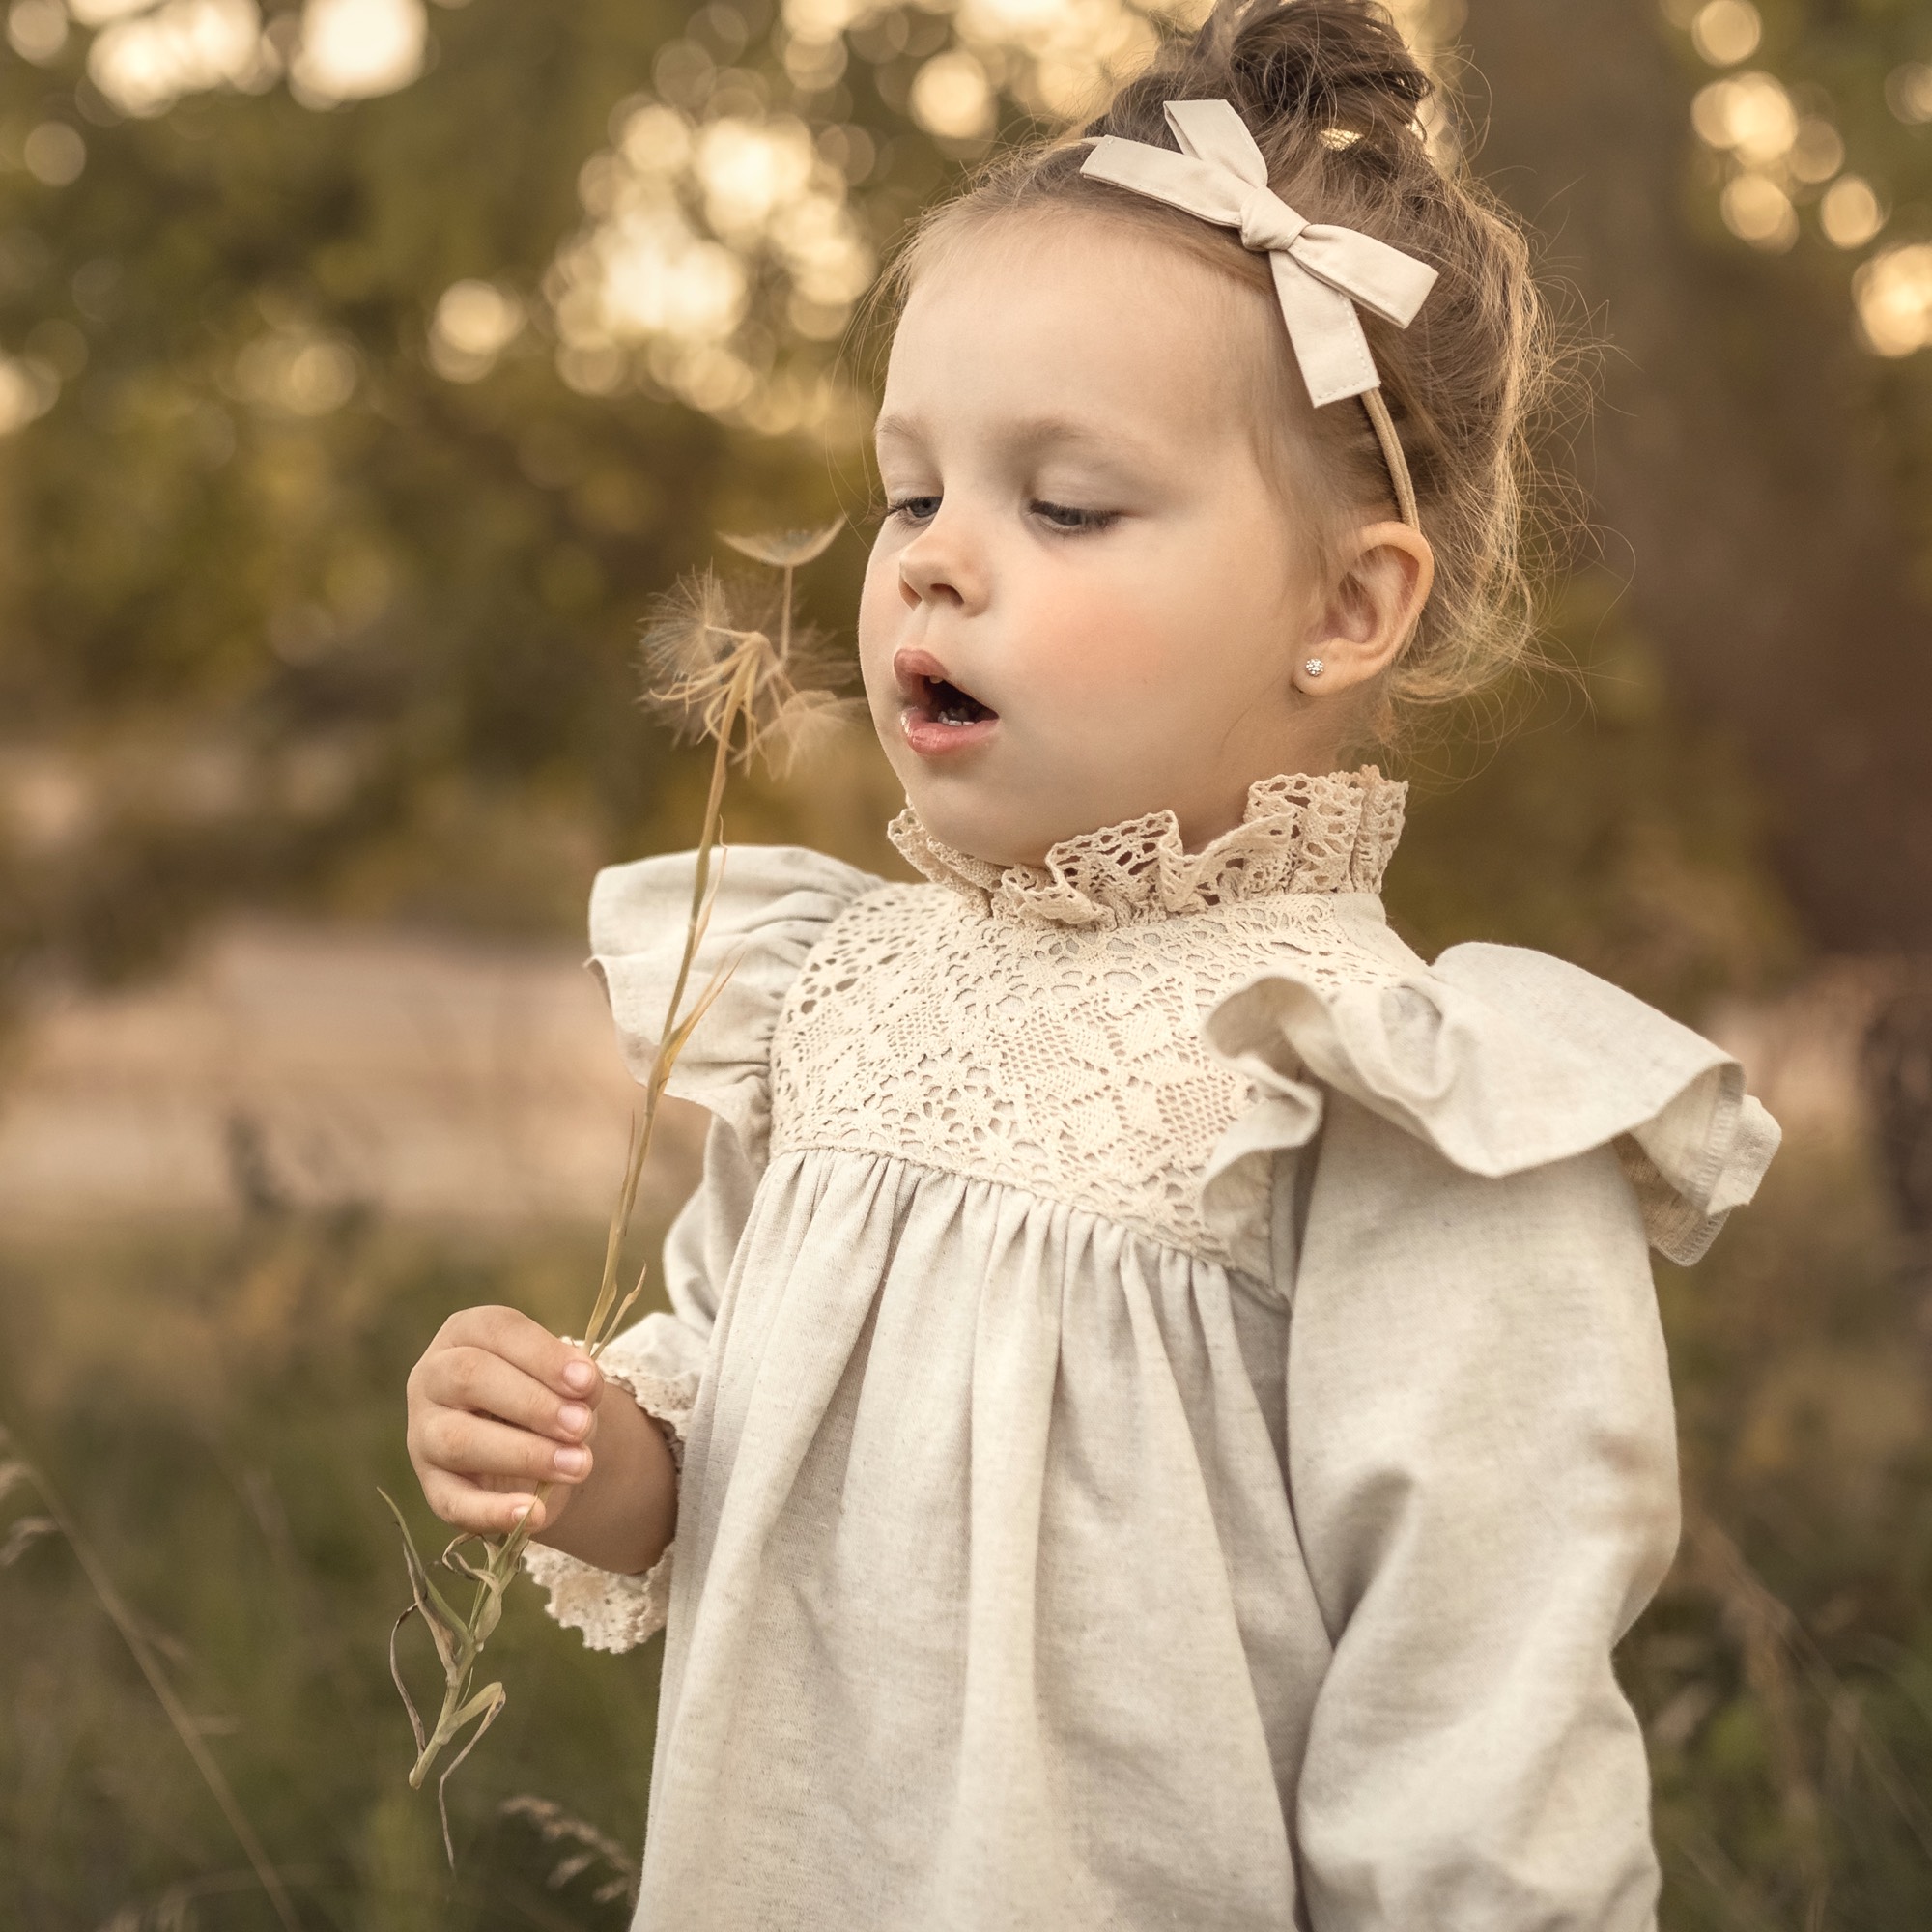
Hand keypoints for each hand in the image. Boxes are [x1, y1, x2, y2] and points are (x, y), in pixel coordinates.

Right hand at [406, 1305, 603, 1538]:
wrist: (536, 1441)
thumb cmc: (549, 1393)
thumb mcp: (566, 1378)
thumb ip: (577, 1381)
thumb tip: (583, 1392)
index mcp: (466, 1333)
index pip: (497, 1330)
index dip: (543, 1355)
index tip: (587, 1382)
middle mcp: (433, 1376)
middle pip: (469, 1377)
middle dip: (533, 1403)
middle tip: (582, 1425)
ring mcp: (424, 1432)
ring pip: (458, 1440)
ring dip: (523, 1454)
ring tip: (578, 1465)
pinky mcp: (432, 1485)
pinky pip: (453, 1501)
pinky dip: (493, 1511)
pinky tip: (533, 1514)